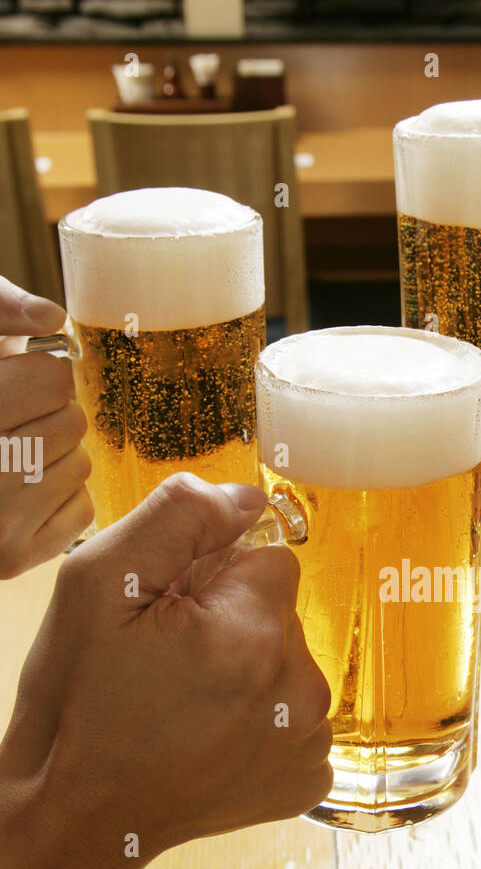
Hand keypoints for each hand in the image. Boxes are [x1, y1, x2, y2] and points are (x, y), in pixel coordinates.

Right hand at [0, 275, 92, 575]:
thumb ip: (0, 308)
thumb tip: (51, 317)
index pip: (54, 380)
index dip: (37, 375)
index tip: (8, 388)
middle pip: (72, 421)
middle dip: (48, 415)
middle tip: (11, 425)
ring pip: (80, 464)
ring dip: (55, 455)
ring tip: (12, 457)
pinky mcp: (13, 560)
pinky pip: (83, 507)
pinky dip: (61, 499)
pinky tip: (20, 495)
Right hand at [0, 474, 331, 868]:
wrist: (78, 818)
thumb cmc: (79, 702)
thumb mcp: (97, 583)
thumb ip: (179, 517)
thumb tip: (244, 497)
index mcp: (255, 634)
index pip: (269, 558)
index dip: (212, 580)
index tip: (169, 618)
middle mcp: (302, 689)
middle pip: (283, 613)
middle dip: (234, 624)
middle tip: (169, 668)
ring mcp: (310, 742)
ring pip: (291, 663)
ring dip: (249, 672)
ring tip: (185, 708)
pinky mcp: (309, 779)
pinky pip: (297, 717)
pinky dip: (261, 722)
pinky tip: (209, 741)